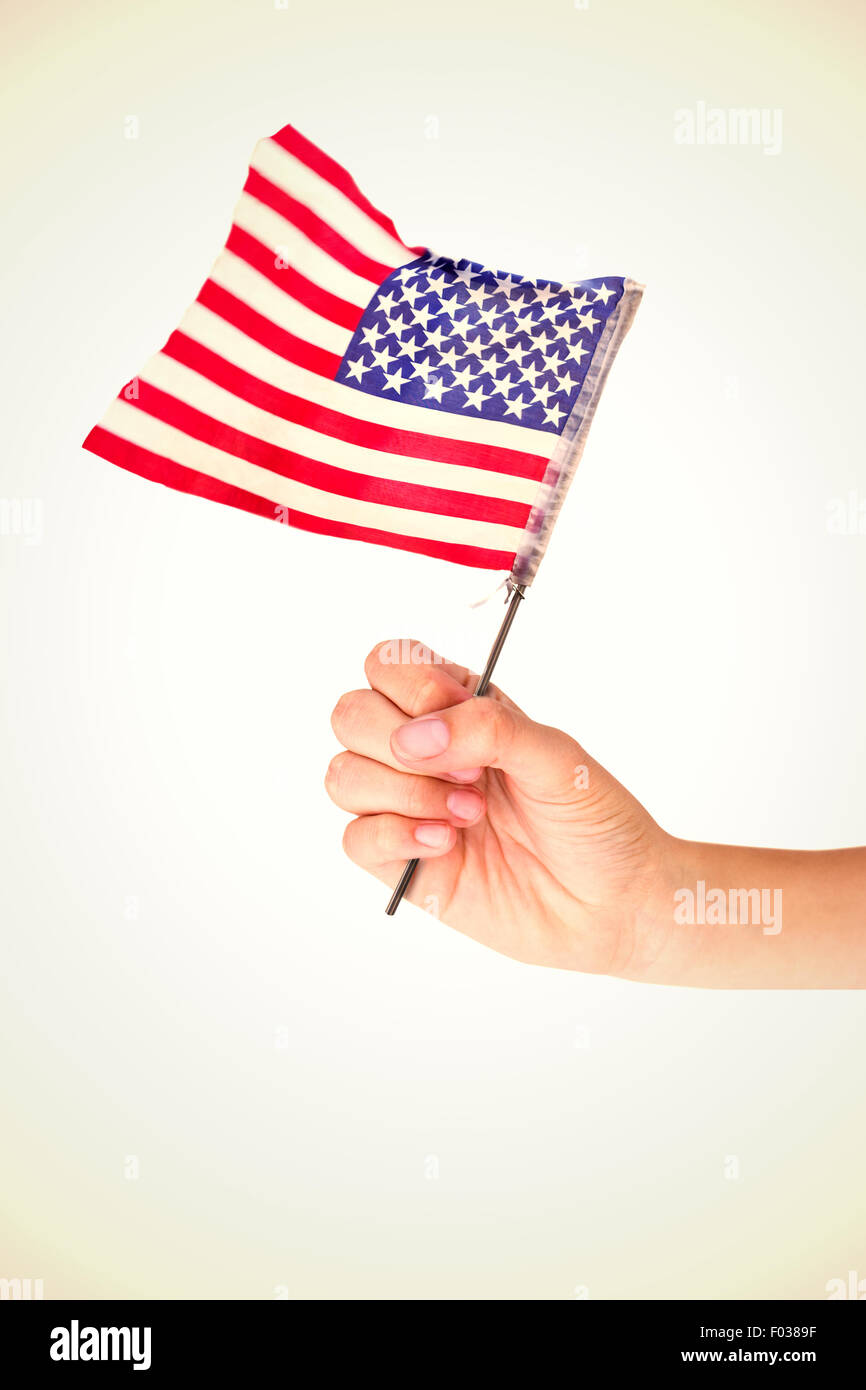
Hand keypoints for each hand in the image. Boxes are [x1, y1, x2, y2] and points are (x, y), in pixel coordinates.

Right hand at [327, 640, 670, 974]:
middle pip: (351, 715)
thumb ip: (487, 728)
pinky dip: (394, 836)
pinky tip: (446, 845)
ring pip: (343, 776)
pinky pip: (354, 838)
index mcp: (458, 709)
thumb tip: (414, 736)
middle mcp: (424, 752)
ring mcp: (408, 807)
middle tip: (469, 775)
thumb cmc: (595, 822)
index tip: (462, 718)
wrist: (613, 903)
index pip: (387, 665)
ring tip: (469, 816)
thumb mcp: (556, 756)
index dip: (411, 686)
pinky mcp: (403, 862)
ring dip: (403, 792)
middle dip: (399, 743)